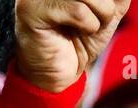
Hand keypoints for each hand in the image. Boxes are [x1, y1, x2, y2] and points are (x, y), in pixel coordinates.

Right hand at [15, 0, 131, 92]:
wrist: (61, 71)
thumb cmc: (80, 39)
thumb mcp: (106, 15)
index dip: (107, 3)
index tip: (100, 15)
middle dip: (106, 7)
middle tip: (94, 21)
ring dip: (99, 18)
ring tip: (85, 27)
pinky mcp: (31, 8)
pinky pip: (78, 12)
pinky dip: (88, 26)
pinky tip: (74, 31)